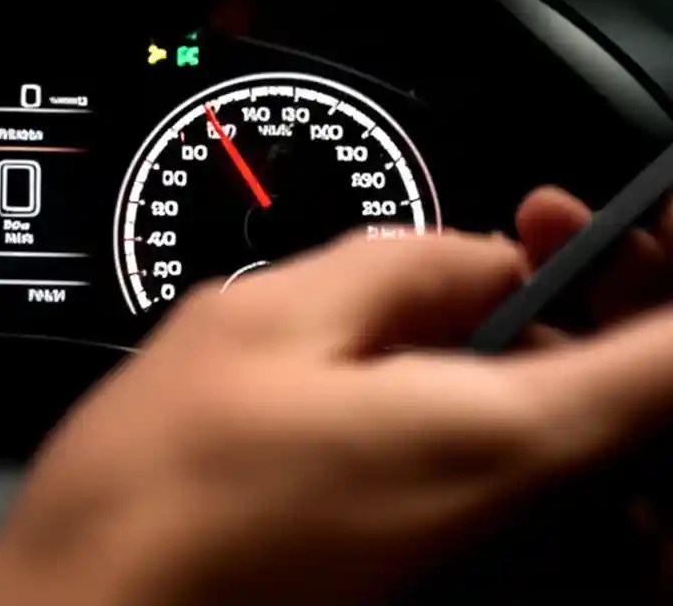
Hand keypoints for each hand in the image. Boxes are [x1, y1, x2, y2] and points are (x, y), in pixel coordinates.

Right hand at [0, 190, 672, 605]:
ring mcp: (471, 542)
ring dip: (542, 332)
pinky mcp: (423, 553)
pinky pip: (501, 454)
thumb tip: (478, 257)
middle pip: (636, 390)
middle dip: (606, 289)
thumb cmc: (157, 494)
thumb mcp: (263, 320)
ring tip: (458, 278)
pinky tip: (413, 350)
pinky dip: (488, 385)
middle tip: (536, 225)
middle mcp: (508, 507)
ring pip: (566, 419)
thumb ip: (399, 267)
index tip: (625, 227)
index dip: (666, 273)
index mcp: (494, 438)